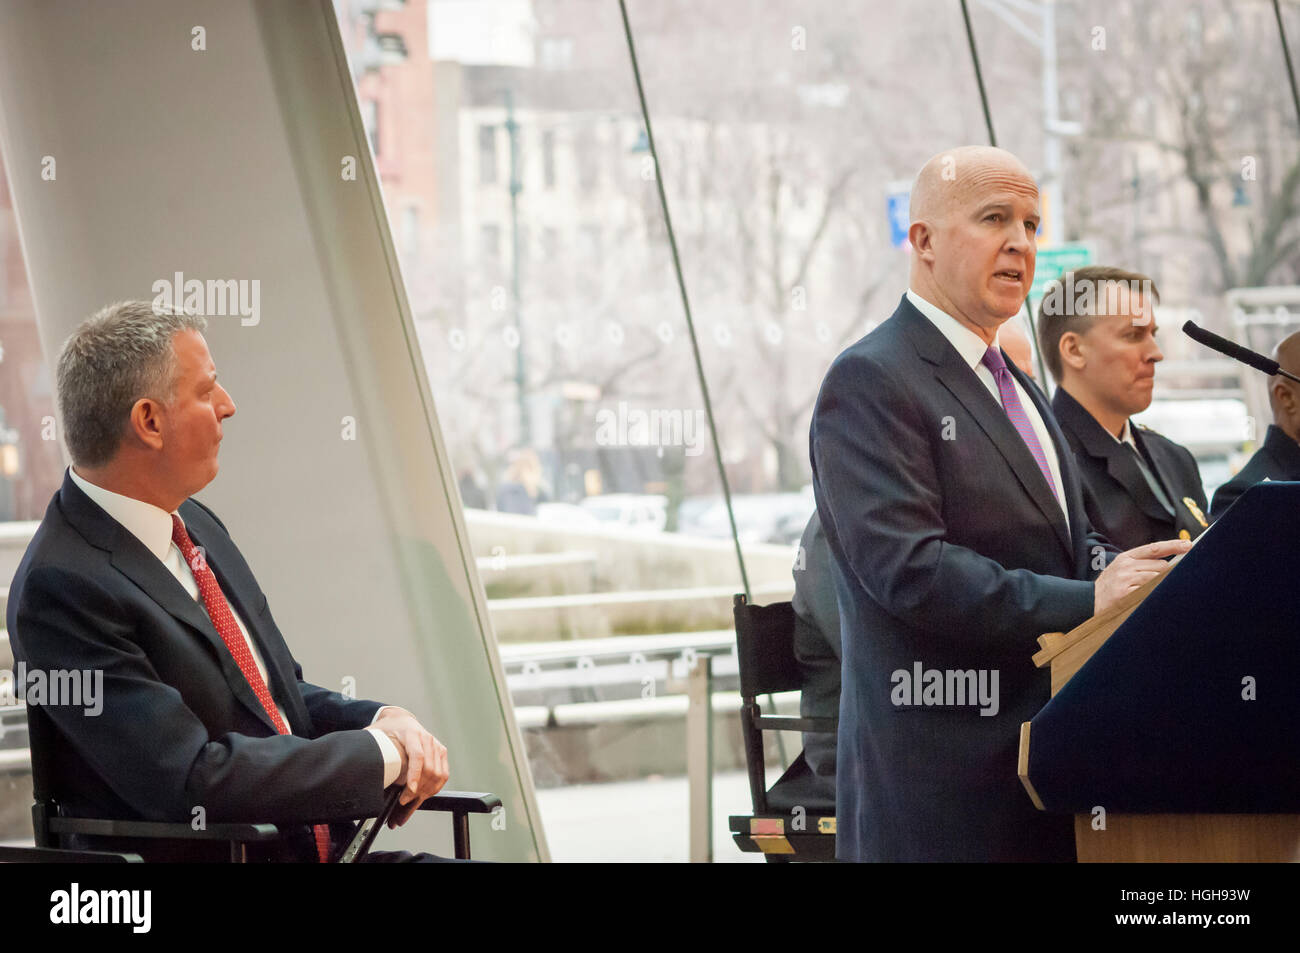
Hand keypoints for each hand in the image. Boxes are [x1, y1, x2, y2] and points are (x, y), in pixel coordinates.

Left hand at [373, 708, 448, 827]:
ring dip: (424, 794)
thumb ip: (368, 750)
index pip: (417, 755)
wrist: (399, 719)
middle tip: (401, 806)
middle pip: (429, 770)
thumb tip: (355, 769)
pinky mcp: (441, 753)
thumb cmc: (387, 730)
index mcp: (411, 733)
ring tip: (408, 806)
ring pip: (437, 775)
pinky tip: (421, 797)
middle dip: (416, 792)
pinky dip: (434, 789)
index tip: (408, 791)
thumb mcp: (375, 736)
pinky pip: (443, 775)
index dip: (414, 775)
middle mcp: (427, 739)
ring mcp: (436, 746)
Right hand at [1093, 538, 1190, 614]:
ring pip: (1157, 578)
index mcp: (1125, 558)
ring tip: (1146, 590)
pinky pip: (1149, 590)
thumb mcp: (1121, 570)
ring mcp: (1125, 579)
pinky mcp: (1126, 593)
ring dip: (1158, 585)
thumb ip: (1142, 564)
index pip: (1154, 548)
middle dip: (1165, 574)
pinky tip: (1143, 596)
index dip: (1172, 546)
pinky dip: (1152, 593)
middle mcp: (1126, 566)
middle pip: (1160, 566)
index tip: (1188, 545)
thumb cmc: (1110, 587)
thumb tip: (1168, 563)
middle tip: (1160, 581)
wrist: (1089, 602)